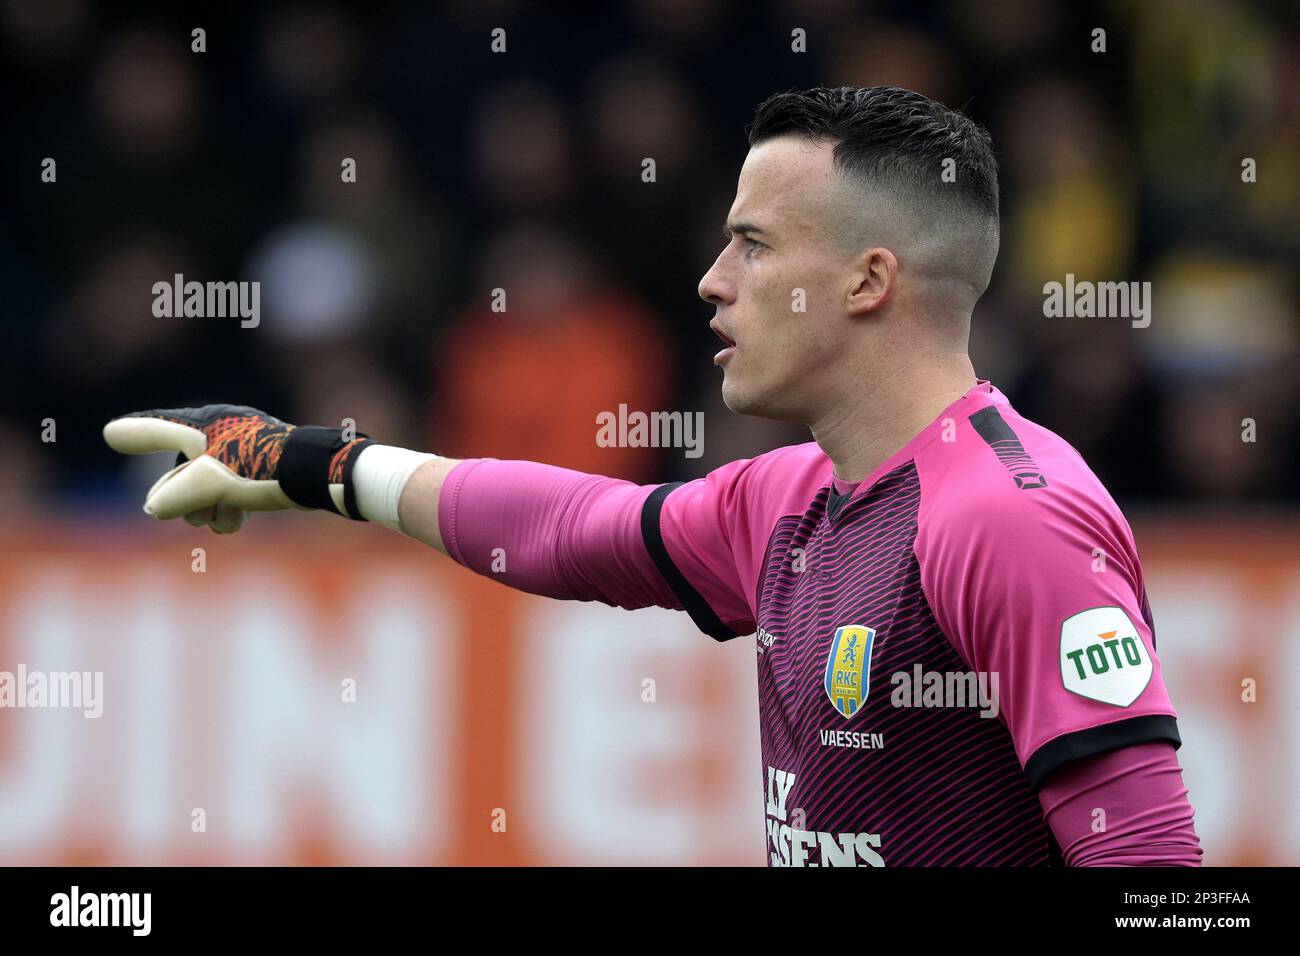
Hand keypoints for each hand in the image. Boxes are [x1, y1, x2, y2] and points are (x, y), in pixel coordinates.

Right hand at [103, 404, 300, 532]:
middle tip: (188, 512)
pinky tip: (237, 520)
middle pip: (181, 468)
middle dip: (182, 495)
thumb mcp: (207, 485)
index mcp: (202, 425)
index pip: (158, 428)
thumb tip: (154, 508)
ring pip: (206, 484)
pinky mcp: (261, 468)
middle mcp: (220, 432)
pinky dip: (230, 508)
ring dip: (208, 507)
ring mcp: (241, 450)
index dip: (134, 433)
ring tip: (218, 517)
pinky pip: (231, 491)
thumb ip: (172, 497)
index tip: (111, 434)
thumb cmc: (259, 469)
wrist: (315, 474)